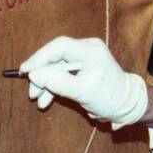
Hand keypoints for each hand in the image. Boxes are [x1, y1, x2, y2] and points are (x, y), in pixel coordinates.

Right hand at [18, 36, 147, 129]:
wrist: (127, 106)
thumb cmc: (110, 98)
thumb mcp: (82, 92)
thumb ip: (57, 83)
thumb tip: (33, 75)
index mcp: (90, 50)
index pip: (59, 46)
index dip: (39, 57)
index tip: (25, 71)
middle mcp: (86, 50)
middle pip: (55, 57)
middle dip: (42, 75)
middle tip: (32, 93)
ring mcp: (84, 58)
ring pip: (56, 67)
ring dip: (46, 84)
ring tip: (39, 101)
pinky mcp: (82, 68)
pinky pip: (63, 73)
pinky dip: (54, 86)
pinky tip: (46, 99)